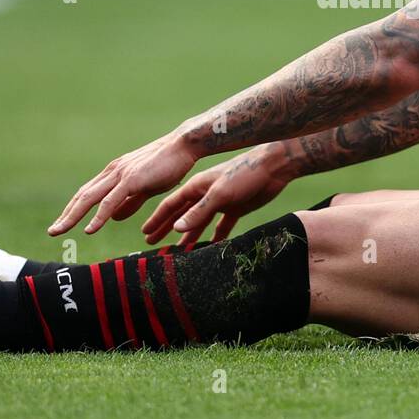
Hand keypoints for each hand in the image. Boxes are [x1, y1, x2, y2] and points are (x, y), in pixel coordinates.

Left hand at [50, 132, 198, 236]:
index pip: (88, 193)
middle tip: (53, 231)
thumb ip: (130, 202)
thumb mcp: (145, 188)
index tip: (64, 223)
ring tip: (59, 230)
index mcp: (115, 173)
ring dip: (72, 215)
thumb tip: (113, 217)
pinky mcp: (132, 179)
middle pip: (83, 195)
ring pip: (90, 198)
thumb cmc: (168, 165)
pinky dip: (98, 216)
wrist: (184, 147)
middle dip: (66, 214)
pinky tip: (90, 229)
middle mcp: (113, 172)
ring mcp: (121, 174)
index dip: (74, 208)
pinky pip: (110, 201)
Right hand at [139, 144, 293, 246]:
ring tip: (178, 250)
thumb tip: (176, 228)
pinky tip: (209, 247)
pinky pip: (221, 226)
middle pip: (182, 214)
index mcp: (196, 187)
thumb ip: (198, 211)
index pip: (171, 205)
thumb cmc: (243, 174)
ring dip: (189, 235)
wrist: (273, 167)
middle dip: (167, 228)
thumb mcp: (219, 194)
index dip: (157, 219)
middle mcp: (206, 195)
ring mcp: (220, 202)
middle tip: (152, 243)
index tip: (145, 232)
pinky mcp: (236, 208)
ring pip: (200, 222)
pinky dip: (214, 237)